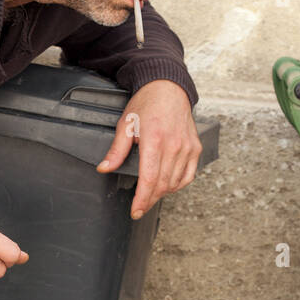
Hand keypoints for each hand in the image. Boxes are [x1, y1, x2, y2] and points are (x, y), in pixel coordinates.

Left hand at [96, 80, 201, 218]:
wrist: (168, 88)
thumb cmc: (147, 104)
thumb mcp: (126, 124)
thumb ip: (117, 149)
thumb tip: (104, 167)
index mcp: (154, 140)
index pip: (149, 179)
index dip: (142, 199)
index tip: (135, 211)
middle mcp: (173, 145)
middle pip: (162, 184)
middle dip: (149, 200)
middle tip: (140, 207)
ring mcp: (187, 148)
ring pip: (175, 183)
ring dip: (162, 193)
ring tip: (150, 194)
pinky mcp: (195, 148)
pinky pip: (188, 176)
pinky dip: (178, 185)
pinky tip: (167, 185)